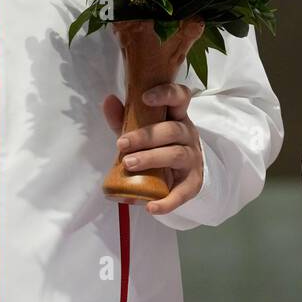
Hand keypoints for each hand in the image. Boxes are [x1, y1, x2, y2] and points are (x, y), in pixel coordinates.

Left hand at [101, 84, 202, 215]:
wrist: (183, 173)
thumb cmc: (159, 146)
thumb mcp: (143, 130)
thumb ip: (124, 118)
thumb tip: (108, 100)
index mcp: (178, 116)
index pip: (180, 97)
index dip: (166, 94)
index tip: (145, 98)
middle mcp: (188, 134)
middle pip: (172, 130)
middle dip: (145, 136)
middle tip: (121, 144)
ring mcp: (192, 158)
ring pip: (176, 155)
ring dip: (151, 159)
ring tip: (128, 164)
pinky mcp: (193, 183)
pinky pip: (183, 192)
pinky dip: (167, 201)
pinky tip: (151, 207)